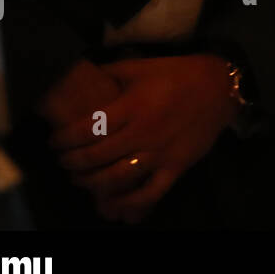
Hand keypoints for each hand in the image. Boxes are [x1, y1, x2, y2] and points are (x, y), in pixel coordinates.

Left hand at [50, 54, 241, 222]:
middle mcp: (143, 132)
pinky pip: (150, 193)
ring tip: (79, 179)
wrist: (220, 87)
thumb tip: (81, 76)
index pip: (87, 129)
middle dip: (71, 162)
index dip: (64, 139)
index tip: (54, 141)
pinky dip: (129, 203)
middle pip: (96, 156)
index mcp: (132, 106)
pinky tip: (111, 205)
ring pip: (116, 178)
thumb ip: (109, 73)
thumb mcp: (141, 67)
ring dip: (90, 183)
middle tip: (62, 161)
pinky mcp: (176, 167)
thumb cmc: (177, 74)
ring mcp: (160, 152)